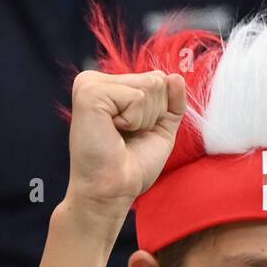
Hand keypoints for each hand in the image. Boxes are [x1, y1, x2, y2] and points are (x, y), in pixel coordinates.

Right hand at [64, 70, 185, 224]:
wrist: (112, 190)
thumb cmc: (131, 166)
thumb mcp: (159, 129)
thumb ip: (171, 101)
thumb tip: (176, 76)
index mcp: (108, 85)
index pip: (158, 79)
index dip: (157, 112)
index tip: (132, 133)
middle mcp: (95, 80)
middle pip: (156, 80)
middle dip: (153, 114)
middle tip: (127, 137)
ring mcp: (90, 84)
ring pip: (150, 86)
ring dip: (144, 119)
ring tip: (120, 136)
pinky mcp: (90, 93)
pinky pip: (137, 97)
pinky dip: (134, 121)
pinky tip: (113, 133)